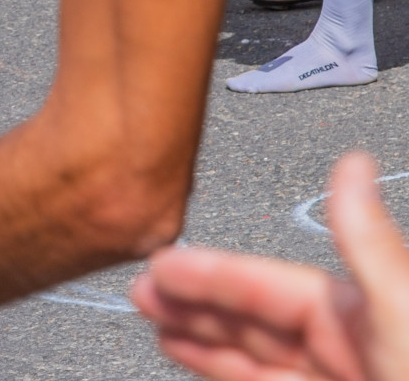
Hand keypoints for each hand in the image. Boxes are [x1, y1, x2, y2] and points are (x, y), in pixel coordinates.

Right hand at [135, 151, 408, 380]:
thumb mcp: (405, 311)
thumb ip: (369, 244)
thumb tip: (352, 164)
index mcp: (366, 319)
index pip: (270, 288)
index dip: (211, 275)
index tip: (162, 266)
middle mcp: (354, 357)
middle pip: (259, 324)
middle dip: (197, 305)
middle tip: (141, 293)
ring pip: (261, 367)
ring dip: (207, 347)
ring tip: (159, 331)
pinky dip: (233, 379)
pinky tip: (206, 370)